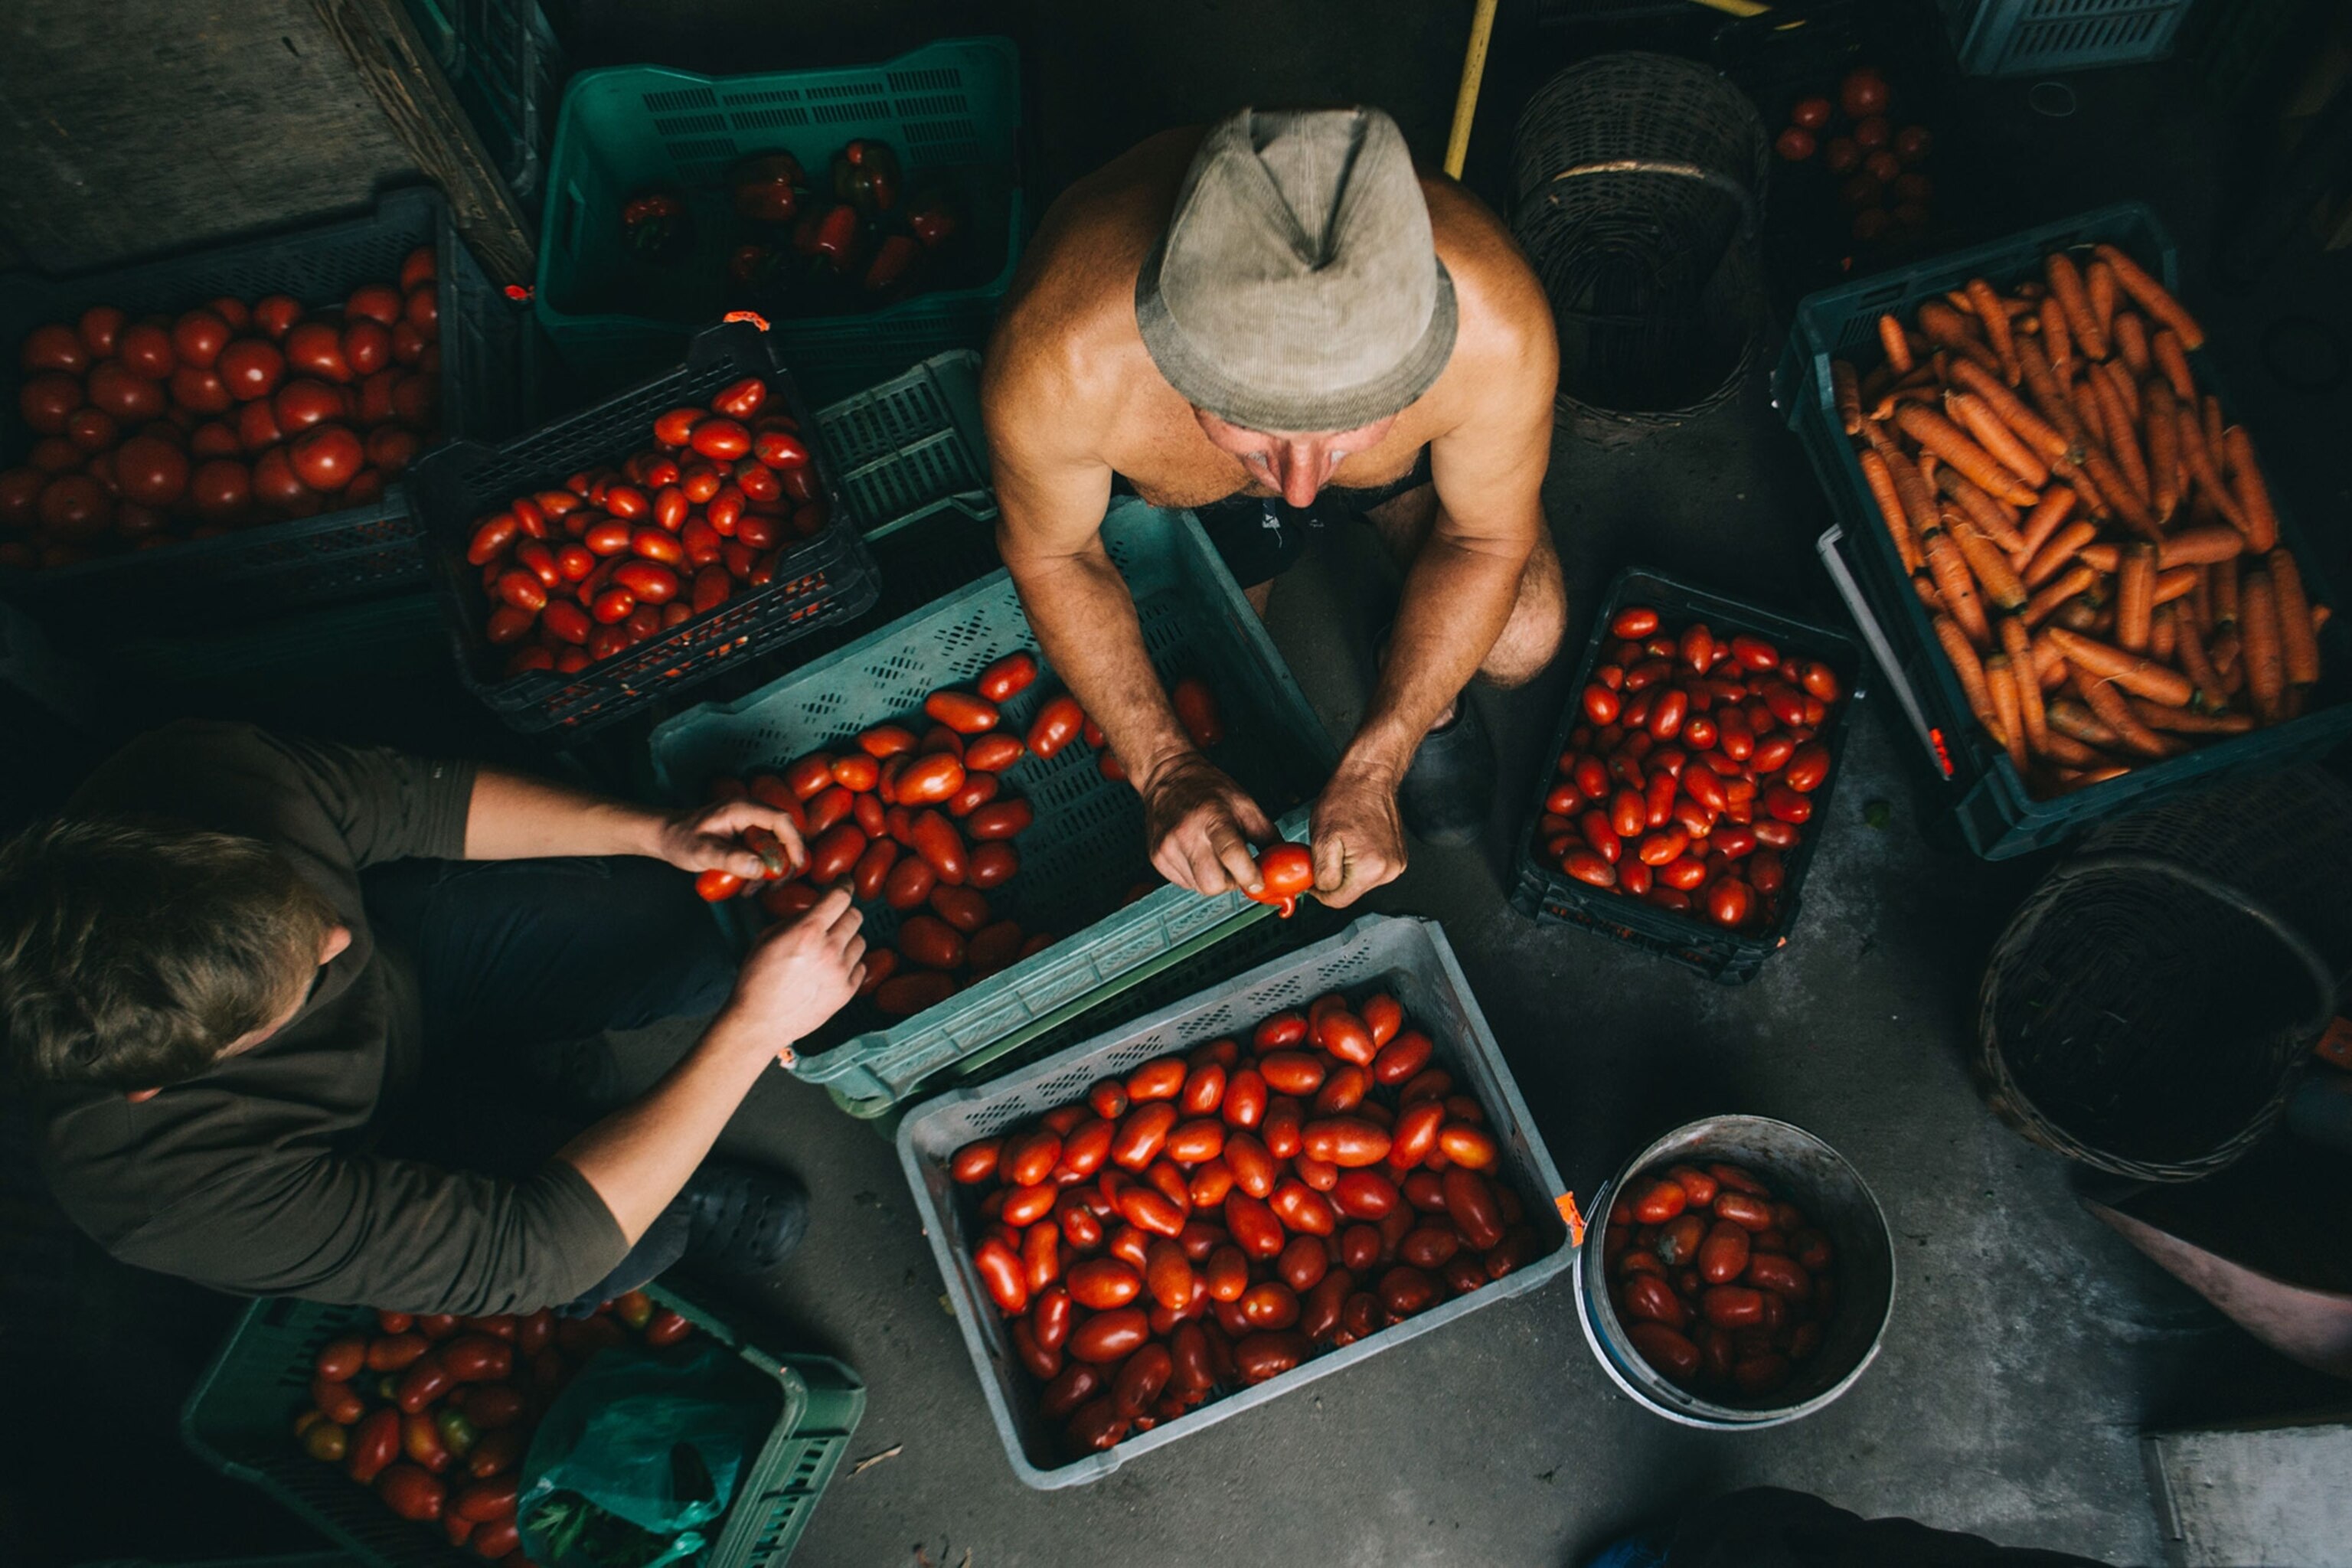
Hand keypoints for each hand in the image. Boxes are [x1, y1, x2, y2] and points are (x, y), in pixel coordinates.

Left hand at [656, 797, 808, 881]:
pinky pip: (764, 850)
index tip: (795, 865)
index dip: (794, 842)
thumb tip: (759, 868)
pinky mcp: (747, 834)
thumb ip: (730, 859)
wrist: (666, 836)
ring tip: (753, 889)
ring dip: (771, 869)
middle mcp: (751, 812)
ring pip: (776, 845)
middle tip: (774, 885)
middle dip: (784, 861)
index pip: (781, 820)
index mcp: (743, 809)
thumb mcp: (702, 852)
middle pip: (784, 834)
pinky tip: (748, 883)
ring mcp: (750, 823)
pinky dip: (761, 868)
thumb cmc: (680, 839)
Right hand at [722, 886, 864, 1066]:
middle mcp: (829, 949)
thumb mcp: (767, 938)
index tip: (844, 883)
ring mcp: (841, 972)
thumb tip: (815, 909)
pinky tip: (832, 969)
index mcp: (807, 931)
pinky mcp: (847, 992)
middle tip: (832, 920)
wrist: (759, 1022)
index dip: (844, 885)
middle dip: (843, 913)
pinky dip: (850, 964)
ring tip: (828, 950)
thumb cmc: (756, 980)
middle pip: (855, 915)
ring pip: (860, 941)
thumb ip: (795, 919)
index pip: (840, 896)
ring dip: (847, 940)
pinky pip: (861, 966)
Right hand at [1141, 753, 1278, 896]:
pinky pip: (1184, 883)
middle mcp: (1186, 834)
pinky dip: (1196, 876)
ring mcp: (1167, 848)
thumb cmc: (1208, 788)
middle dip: (1230, 883)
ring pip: (1199, 888)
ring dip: (1213, 880)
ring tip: (1214, 856)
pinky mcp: (1157, 858)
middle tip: (1235, 869)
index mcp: (1212, 817)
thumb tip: (1283, 864)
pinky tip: (1197, 855)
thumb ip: (1267, 836)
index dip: (1249, 875)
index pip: (1231, 855)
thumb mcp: (1245, 804)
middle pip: (1213, 884)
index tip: (1258, 882)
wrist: (1168, 776)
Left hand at [1308, 764, 1406, 907]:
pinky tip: (1356, 842)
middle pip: (1350, 892)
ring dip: (1346, 869)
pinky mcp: (1398, 858)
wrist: (1368, 777)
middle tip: (1328, 852)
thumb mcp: (1322, 839)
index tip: (1312, 876)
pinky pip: (1371, 871)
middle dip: (1334, 878)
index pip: (1338, 901)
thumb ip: (1321, 873)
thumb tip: (1322, 892)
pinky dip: (1358, 861)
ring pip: (1360, 882)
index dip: (1319, 891)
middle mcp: (1389, 870)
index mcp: (1371, 868)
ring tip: (1344, 843)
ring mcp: (1396, 864)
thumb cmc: (1346, 799)